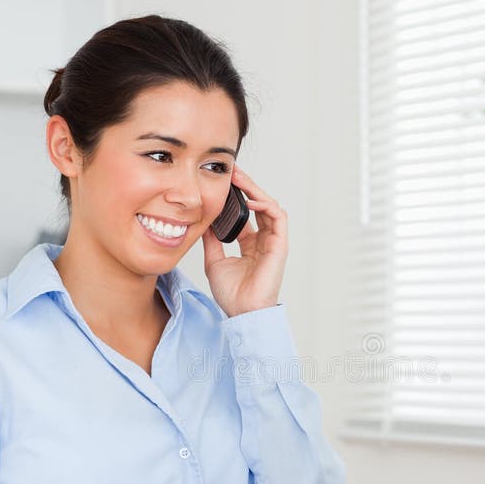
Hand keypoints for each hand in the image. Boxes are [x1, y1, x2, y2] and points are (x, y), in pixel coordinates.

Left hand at [201, 166, 287, 316]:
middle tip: (232, 171)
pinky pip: (277, 217)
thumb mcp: (214, 260)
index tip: (223, 183)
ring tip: (239, 179)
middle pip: (258, 205)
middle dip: (246, 186)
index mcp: (250, 245)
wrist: (242, 312)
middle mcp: (264, 241)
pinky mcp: (280, 245)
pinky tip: (250, 200)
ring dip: (255, 190)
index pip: (247, 213)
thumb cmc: (231, 294)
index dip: (237, 197)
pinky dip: (265, 205)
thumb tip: (204, 220)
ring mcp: (273, 242)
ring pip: (269, 206)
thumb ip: (212, 240)